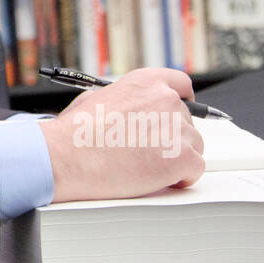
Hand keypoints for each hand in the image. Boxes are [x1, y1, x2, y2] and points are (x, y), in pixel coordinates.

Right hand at [39, 67, 204, 202]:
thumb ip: (125, 100)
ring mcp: (177, 129)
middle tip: (148, 153)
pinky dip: (182, 178)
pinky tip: (159, 180)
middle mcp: (167, 100)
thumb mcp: (96, 98)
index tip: (177, 114)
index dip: (182, 102)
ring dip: (176, 158)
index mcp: (146, 82)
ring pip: (194, 146)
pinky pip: (195, 170)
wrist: (67, 157)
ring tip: (146, 168)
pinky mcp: (182, 157)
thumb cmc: (76, 133)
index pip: (181, 85)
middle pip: (187, 121)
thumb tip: (130, 111)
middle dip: (172, 138)